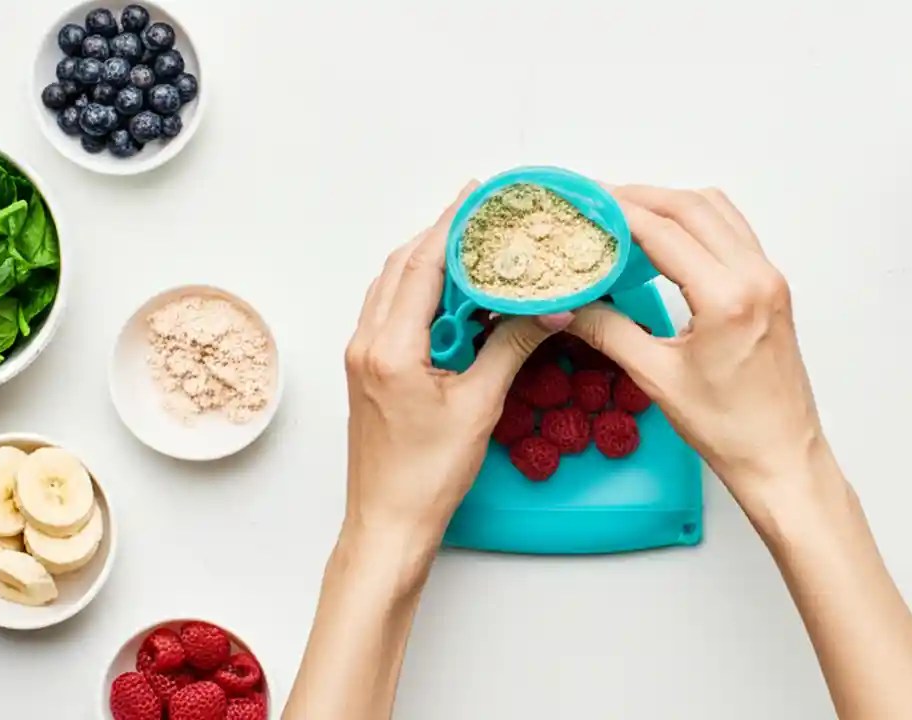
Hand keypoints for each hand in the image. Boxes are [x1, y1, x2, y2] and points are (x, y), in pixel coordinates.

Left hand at [343, 182, 567, 557]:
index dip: (451, 225)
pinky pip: (389, 311)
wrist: (388, 522)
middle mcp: (368, 343)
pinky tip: (449, 294)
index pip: (422, 266)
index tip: (476, 196)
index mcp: (391, 348)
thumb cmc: (427, 476)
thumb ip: (513, 347)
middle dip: (440, 233)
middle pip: (401, 266)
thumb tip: (549, 309)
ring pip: (391, 286)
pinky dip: (418, 290)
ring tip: (467, 243)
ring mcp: (362, 356)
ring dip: (427, 260)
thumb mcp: (480, 406)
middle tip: (478, 211)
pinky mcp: (368, 370)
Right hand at [568, 186, 832, 504]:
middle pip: (691, 207)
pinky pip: (733, 232)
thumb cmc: (729, 429)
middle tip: (597, 202)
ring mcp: (769, 279)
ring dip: (671, 203)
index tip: (584, 202)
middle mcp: (755, 277)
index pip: (663, 231)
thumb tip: (568, 305)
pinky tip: (667, 237)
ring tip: (627, 214)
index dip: (618, 210)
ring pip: (717, 211)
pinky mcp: (773, 288)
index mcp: (727, 298)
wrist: (782, 457)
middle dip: (640, 197)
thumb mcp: (657, 378)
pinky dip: (697, 221)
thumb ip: (609, 331)